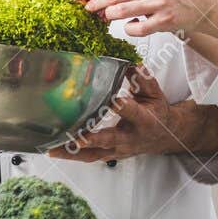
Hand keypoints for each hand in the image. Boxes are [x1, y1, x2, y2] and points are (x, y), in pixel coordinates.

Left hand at [49, 69, 185, 162]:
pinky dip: (71, 155)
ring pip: (94, 153)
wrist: (164, 136)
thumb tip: (127, 61)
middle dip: (92, 139)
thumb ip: (142, 78)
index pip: (132, 112)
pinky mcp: (109, 155)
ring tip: (54, 148)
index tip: (114, 100)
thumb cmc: (157, 112)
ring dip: (74, 151)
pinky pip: (88, 157)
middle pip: (109, 139)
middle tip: (76, 137)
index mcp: (144, 120)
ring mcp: (118, 149)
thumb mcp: (154, 93)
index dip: (123, 107)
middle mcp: (130, 137)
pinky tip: (55, 150)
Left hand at [71, 0, 217, 37]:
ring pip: (119, 11)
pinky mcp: (165, 20)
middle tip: (84, 9)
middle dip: (93, 4)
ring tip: (105, 17)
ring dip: (108, 16)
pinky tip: (131, 26)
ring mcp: (159, 2)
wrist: (203, 1)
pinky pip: (136, 28)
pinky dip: (129, 29)